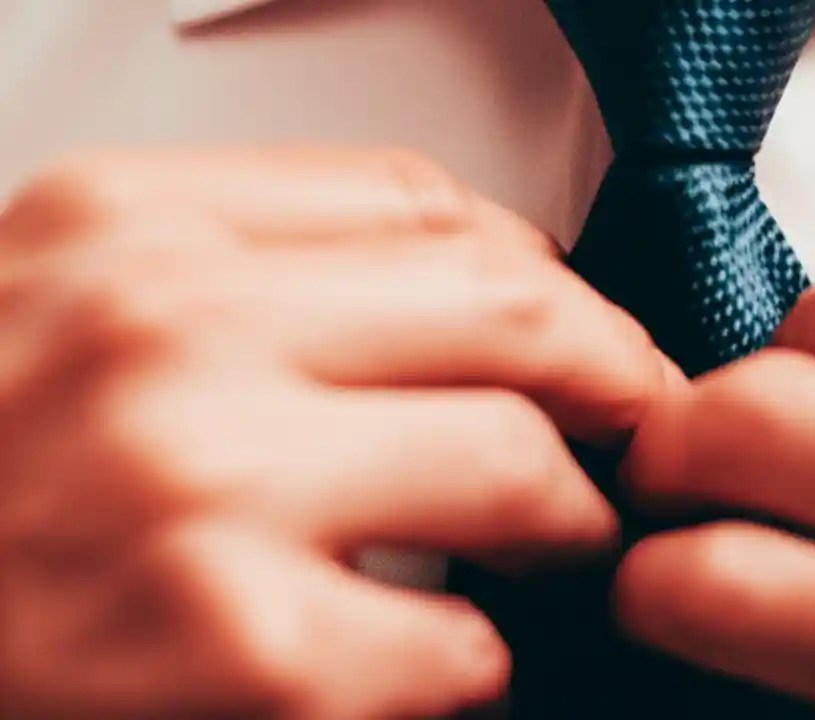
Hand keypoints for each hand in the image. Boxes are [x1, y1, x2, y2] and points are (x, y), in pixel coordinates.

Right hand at [0, 149, 667, 718]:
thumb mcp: (72, 301)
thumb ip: (257, 267)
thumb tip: (472, 282)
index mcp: (124, 232)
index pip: (421, 203)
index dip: (543, 272)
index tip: (581, 328)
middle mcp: (164, 340)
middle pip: (509, 315)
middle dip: (611, 379)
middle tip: (631, 423)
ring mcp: (206, 496)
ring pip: (519, 471)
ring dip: (567, 521)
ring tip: (554, 540)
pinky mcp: (245, 659)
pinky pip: (460, 649)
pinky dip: (477, 660)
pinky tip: (434, 657)